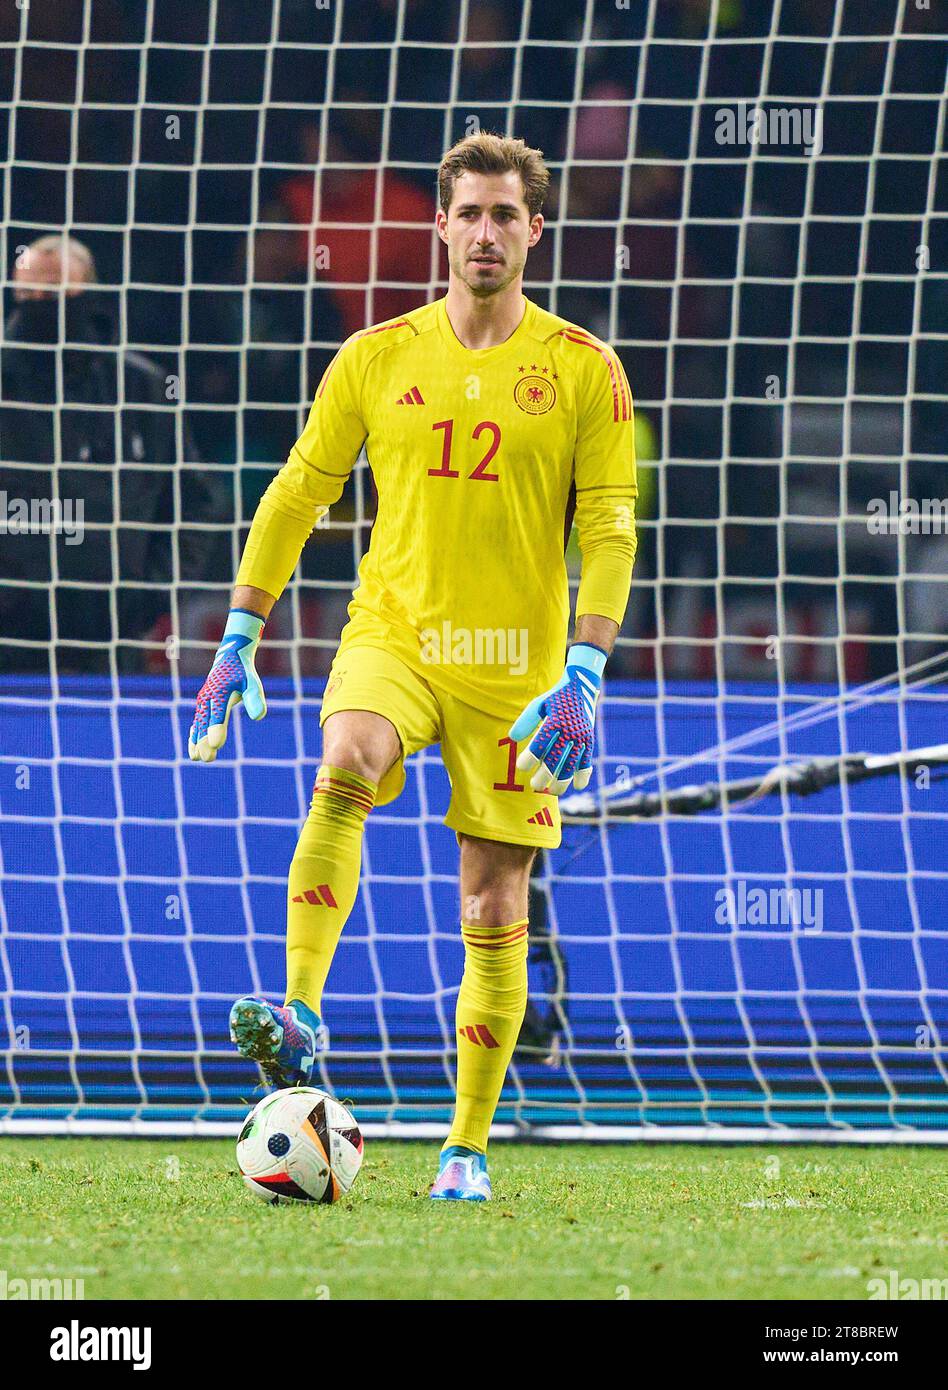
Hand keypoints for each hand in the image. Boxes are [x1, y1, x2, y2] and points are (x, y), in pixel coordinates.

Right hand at [188, 609, 266, 762]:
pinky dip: (195, 735)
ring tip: (196, 758)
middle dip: (205, 741)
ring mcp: (203, 702)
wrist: (230, 658)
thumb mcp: (251, 683)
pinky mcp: (203, 705)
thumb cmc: (243, 673)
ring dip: (197, 741)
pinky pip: (197, 722)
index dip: (216, 729)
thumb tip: (258, 717)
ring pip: (198, 724)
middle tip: (207, 758)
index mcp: (220, 692)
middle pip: (205, 722)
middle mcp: (208, 697)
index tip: (216, 745)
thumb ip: (254, 698)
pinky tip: (193, 750)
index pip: (218, 714)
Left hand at [508, 643, 605, 793]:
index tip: (521, 767)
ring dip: (562, 780)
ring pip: (571, 764)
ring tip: (552, 791)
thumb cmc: (555, 698)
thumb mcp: (538, 704)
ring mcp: (581, 737)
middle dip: (544, 775)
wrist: (581, 686)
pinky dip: (583, 774)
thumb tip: (512, 739)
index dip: (529, 758)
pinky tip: (577, 786)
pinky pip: (587, 760)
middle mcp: (569, 731)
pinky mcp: (589, 740)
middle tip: (534, 786)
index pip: (540, 744)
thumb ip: (526, 721)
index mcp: (554, 721)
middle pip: (556, 759)